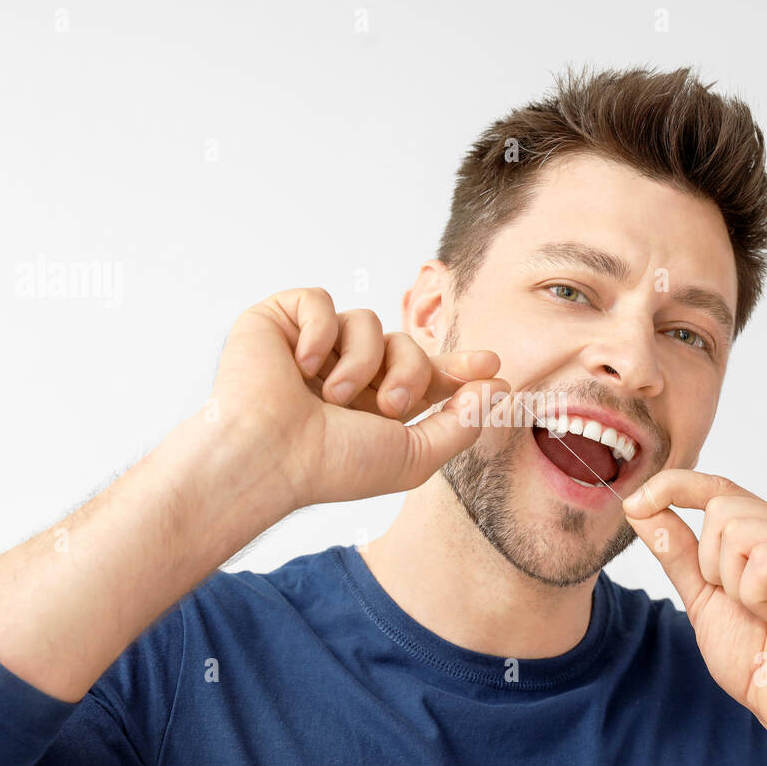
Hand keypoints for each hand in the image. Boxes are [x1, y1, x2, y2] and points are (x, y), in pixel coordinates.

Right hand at [208, 288, 507, 509]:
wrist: (269, 456)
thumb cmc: (332, 465)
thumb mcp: (413, 457)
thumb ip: (461, 425)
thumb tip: (497, 387)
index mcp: (373, 404)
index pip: (425, 374)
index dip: (459, 366)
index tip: (492, 365)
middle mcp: (345, 372)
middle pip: (405, 344)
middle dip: (411, 372)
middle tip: (391, 406)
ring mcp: (312, 346)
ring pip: (367, 320)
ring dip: (361, 361)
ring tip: (334, 397)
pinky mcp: (279, 322)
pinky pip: (320, 300)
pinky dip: (319, 331)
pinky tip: (302, 365)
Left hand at [623, 469, 766, 754]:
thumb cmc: (756, 658)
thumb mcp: (702, 595)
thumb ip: (676, 550)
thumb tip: (640, 508)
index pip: (720, 487)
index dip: (674, 486)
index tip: (634, 504)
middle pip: (722, 506)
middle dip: (712, 563)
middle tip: (744, 605)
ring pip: (738, 529)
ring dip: (734, 584)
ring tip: (765, 614)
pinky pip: (763, 558)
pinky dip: (756, 596)